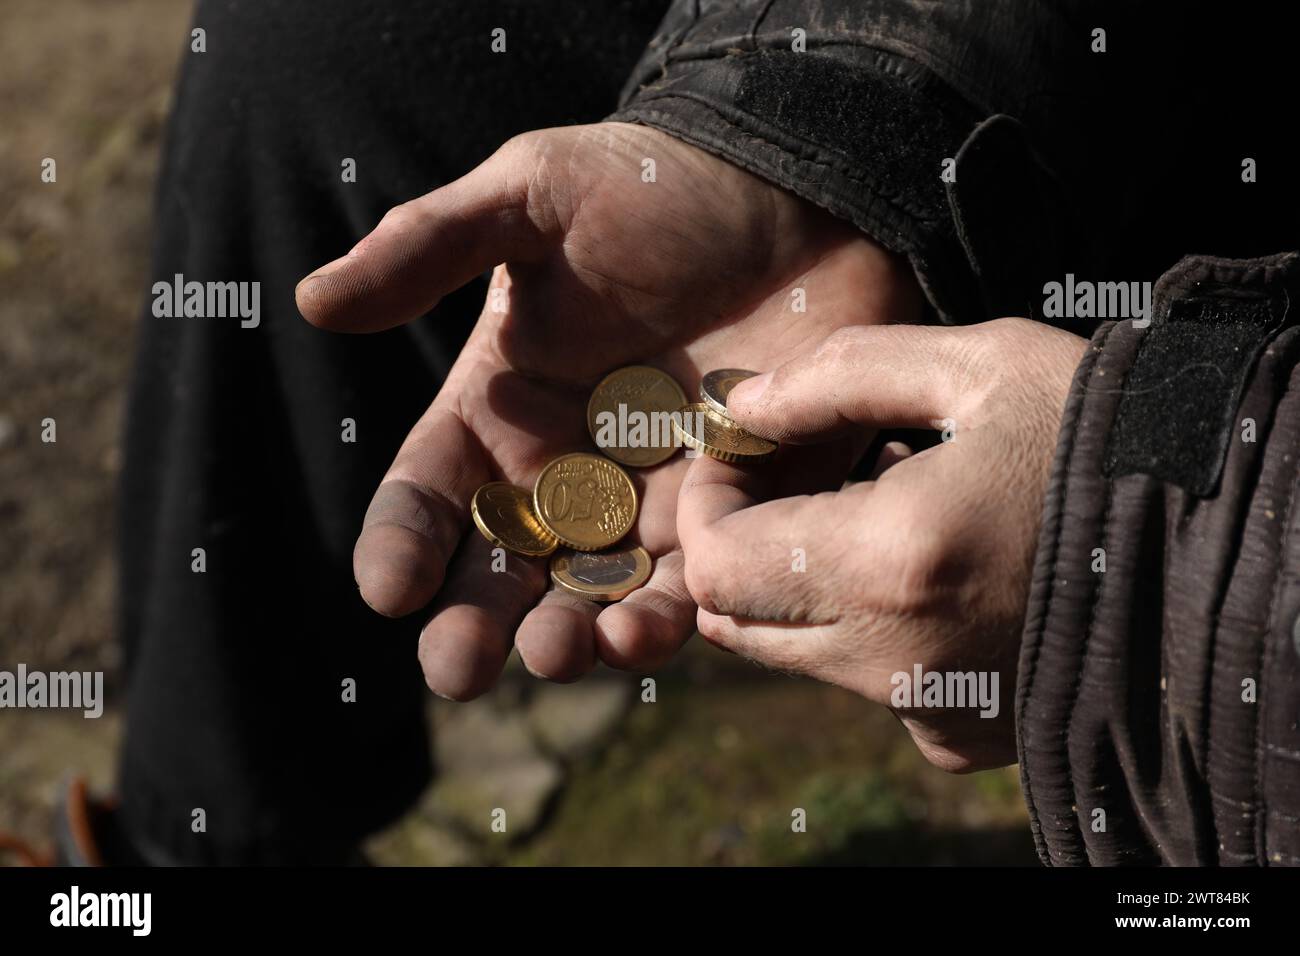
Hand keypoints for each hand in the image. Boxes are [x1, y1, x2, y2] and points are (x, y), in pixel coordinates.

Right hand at [296, 123, 921, 698]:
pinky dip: (667, 616)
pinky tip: (644, 630)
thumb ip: (430, 246)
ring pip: (593, 595)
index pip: (432, 491)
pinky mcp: (729, 513)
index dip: (404, 541)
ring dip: (570, 635)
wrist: (792, 193)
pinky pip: (692, 585)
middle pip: (503, 567)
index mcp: (499, 407)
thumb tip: (314, 301)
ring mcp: (647, 500)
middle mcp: (564, 469)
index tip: (386, 588)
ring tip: (559, 652)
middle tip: (458, 671)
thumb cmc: (653, 186)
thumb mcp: (532, 195)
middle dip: (475, 623)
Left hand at [677, 318, 1087, 769]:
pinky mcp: (958, 733)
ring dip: (794, 577)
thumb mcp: (979, 368)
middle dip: (736, 540)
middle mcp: (897, 661)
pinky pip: (863, 680)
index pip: (716, 563)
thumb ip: (840, 376)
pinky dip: (858, 622)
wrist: (1227, 546)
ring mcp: (928, 710)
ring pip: (794, 651)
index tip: (741, 450)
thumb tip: (745, 404)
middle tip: (787, 471)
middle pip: (740, 619)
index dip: (704, 502)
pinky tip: (919, 560)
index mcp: (893, 563)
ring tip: (863, 500)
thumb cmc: (1111, 437)